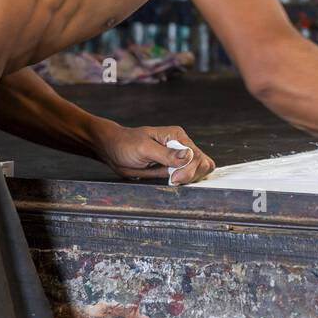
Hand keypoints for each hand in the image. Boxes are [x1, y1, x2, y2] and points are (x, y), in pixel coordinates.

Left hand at [93, 123, 215, 184]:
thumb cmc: (126, 144)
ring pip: (199, 171)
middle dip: (192, 174)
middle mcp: (181, 146)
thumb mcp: (144, 148)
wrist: (114, 150)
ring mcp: (178, 158)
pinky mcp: (173, 168)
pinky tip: (173, 181)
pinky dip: (185, 181)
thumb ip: (167, 154)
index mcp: (177, 136)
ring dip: (189, 178)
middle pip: (202, 163)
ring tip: (171, 180)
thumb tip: (188, 156)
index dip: (189, 169)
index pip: (196, 155)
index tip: (174, 178)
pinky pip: (188, 176)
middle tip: (173, 180)